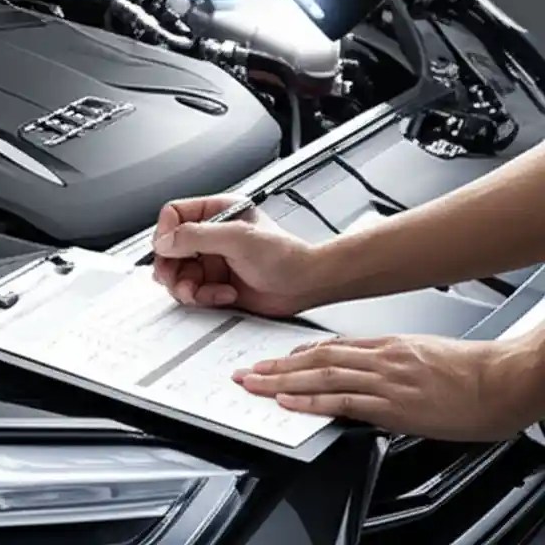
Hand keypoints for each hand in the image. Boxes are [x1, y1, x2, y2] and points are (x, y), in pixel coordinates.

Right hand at [151, 195, 320, 316]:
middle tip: (175, 278)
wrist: (305, 286)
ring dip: (186, 287)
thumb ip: (197, 236)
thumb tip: (164, 240)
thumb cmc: (286, 257)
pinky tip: (224, 294)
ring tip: (201, 291)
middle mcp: (211, 236)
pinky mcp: (215, 284)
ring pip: (176, 273)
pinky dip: (203, 297)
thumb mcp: (238, 238)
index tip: (167, 249)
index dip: (166, 233)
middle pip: (169, 248)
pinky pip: (192, 292)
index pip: (174, 215)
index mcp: (217, 212)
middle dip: (171, 267)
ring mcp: (212, 261)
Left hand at [234, 334, 544, 440]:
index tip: (275, 359)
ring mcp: (384, 380)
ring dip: (282, 383)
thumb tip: (370, 375)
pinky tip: (290, 402)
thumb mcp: (424, 356)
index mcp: (387, 345)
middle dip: (276, 366)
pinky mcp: (393, 404)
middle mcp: (380, 358)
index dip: (297, 354)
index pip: (331, 346)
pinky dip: (312, 401)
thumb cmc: (471, 371)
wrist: (502, 380)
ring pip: (321, 377)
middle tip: (247, 371)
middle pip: (315, 359)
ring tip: (254, 385)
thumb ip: (392, 362)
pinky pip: (343, 401)